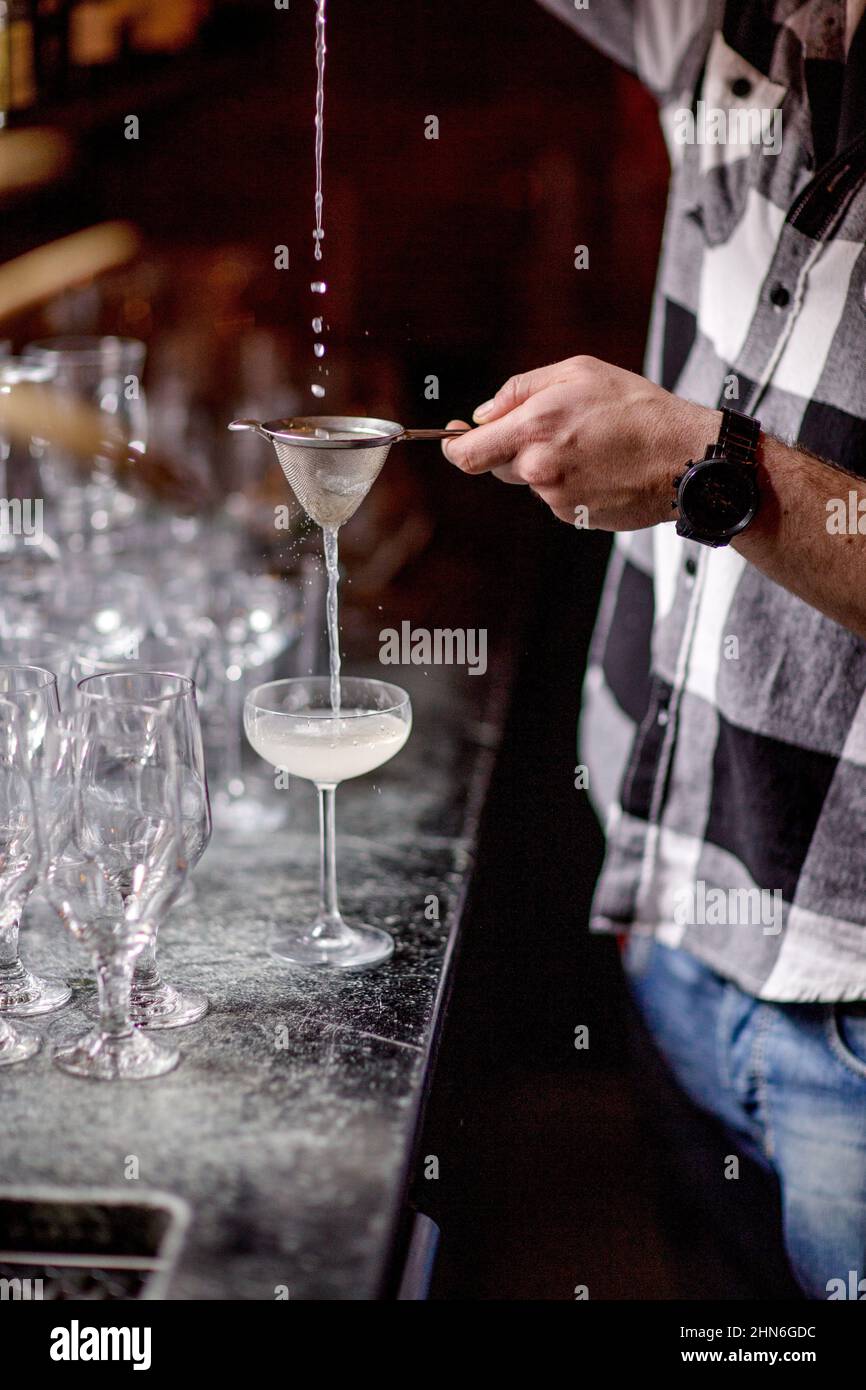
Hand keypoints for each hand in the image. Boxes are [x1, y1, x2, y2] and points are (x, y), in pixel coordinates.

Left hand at [442, 355, 719, 529]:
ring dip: (547, 465)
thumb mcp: (577, 372)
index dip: (453, 448)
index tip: (452, 440)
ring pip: (531, 481)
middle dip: (514, 449)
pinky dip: (570, 482)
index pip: (467, 454)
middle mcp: (539, 467)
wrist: (684, 457)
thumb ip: (519, 391)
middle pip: (498, 467)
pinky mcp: (573, 516)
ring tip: (591, 446)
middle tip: (556, 430)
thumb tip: (483, 415)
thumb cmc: (636, 408)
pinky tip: (601, 467)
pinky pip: (556, 497)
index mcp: (534, 427)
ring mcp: (555, 497)